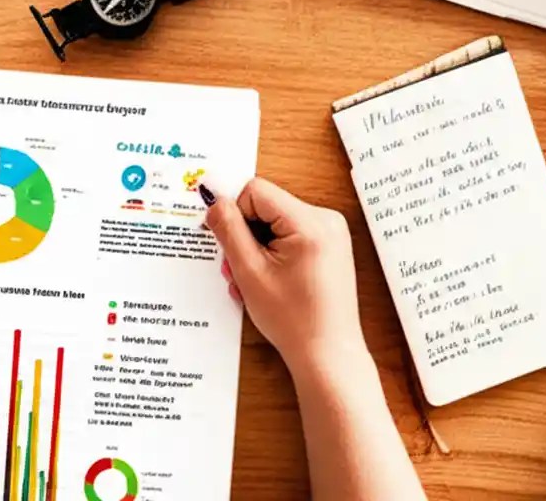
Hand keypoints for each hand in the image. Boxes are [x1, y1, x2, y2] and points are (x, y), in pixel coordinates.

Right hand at [203, 178, 364, 368]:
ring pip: (274, 222)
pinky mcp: (328, 245)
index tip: (226, 243)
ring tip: (253, 280)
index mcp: (310, 223)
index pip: (256, 191)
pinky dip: (272, 253)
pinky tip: (269, 279)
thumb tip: (214, 199)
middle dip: (245, 235)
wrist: (327, 354)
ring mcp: (331, 233)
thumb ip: (229, 229)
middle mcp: (326, 220)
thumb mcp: (249, 272)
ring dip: (256, 247)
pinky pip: (289, 234)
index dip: (234, 214)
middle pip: (265, 206)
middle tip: (238, 270)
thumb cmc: (294, 321)